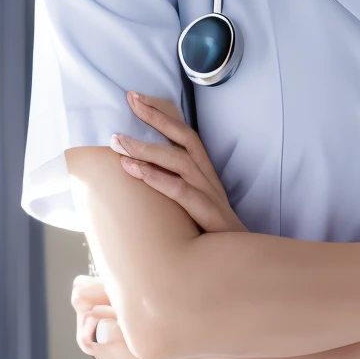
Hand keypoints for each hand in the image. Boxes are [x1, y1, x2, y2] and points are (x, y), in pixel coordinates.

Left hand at [110, 93, 246, 233]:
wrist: (241, 259)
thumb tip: (140, 175)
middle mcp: (208, 178)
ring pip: (179, 162)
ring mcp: (210, 195)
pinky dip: (157, 179)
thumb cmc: (211, 235)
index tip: (137, 98)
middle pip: (184, 139)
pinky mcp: (208, 214)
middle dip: (156, 118)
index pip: (185, 135)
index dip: (163, 115)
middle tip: (130, 101)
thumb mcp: (192, 205)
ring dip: (146, 149)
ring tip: (118, 141)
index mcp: (205, 173)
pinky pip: (181, 191)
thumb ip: (172, 188)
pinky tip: (134, 170)